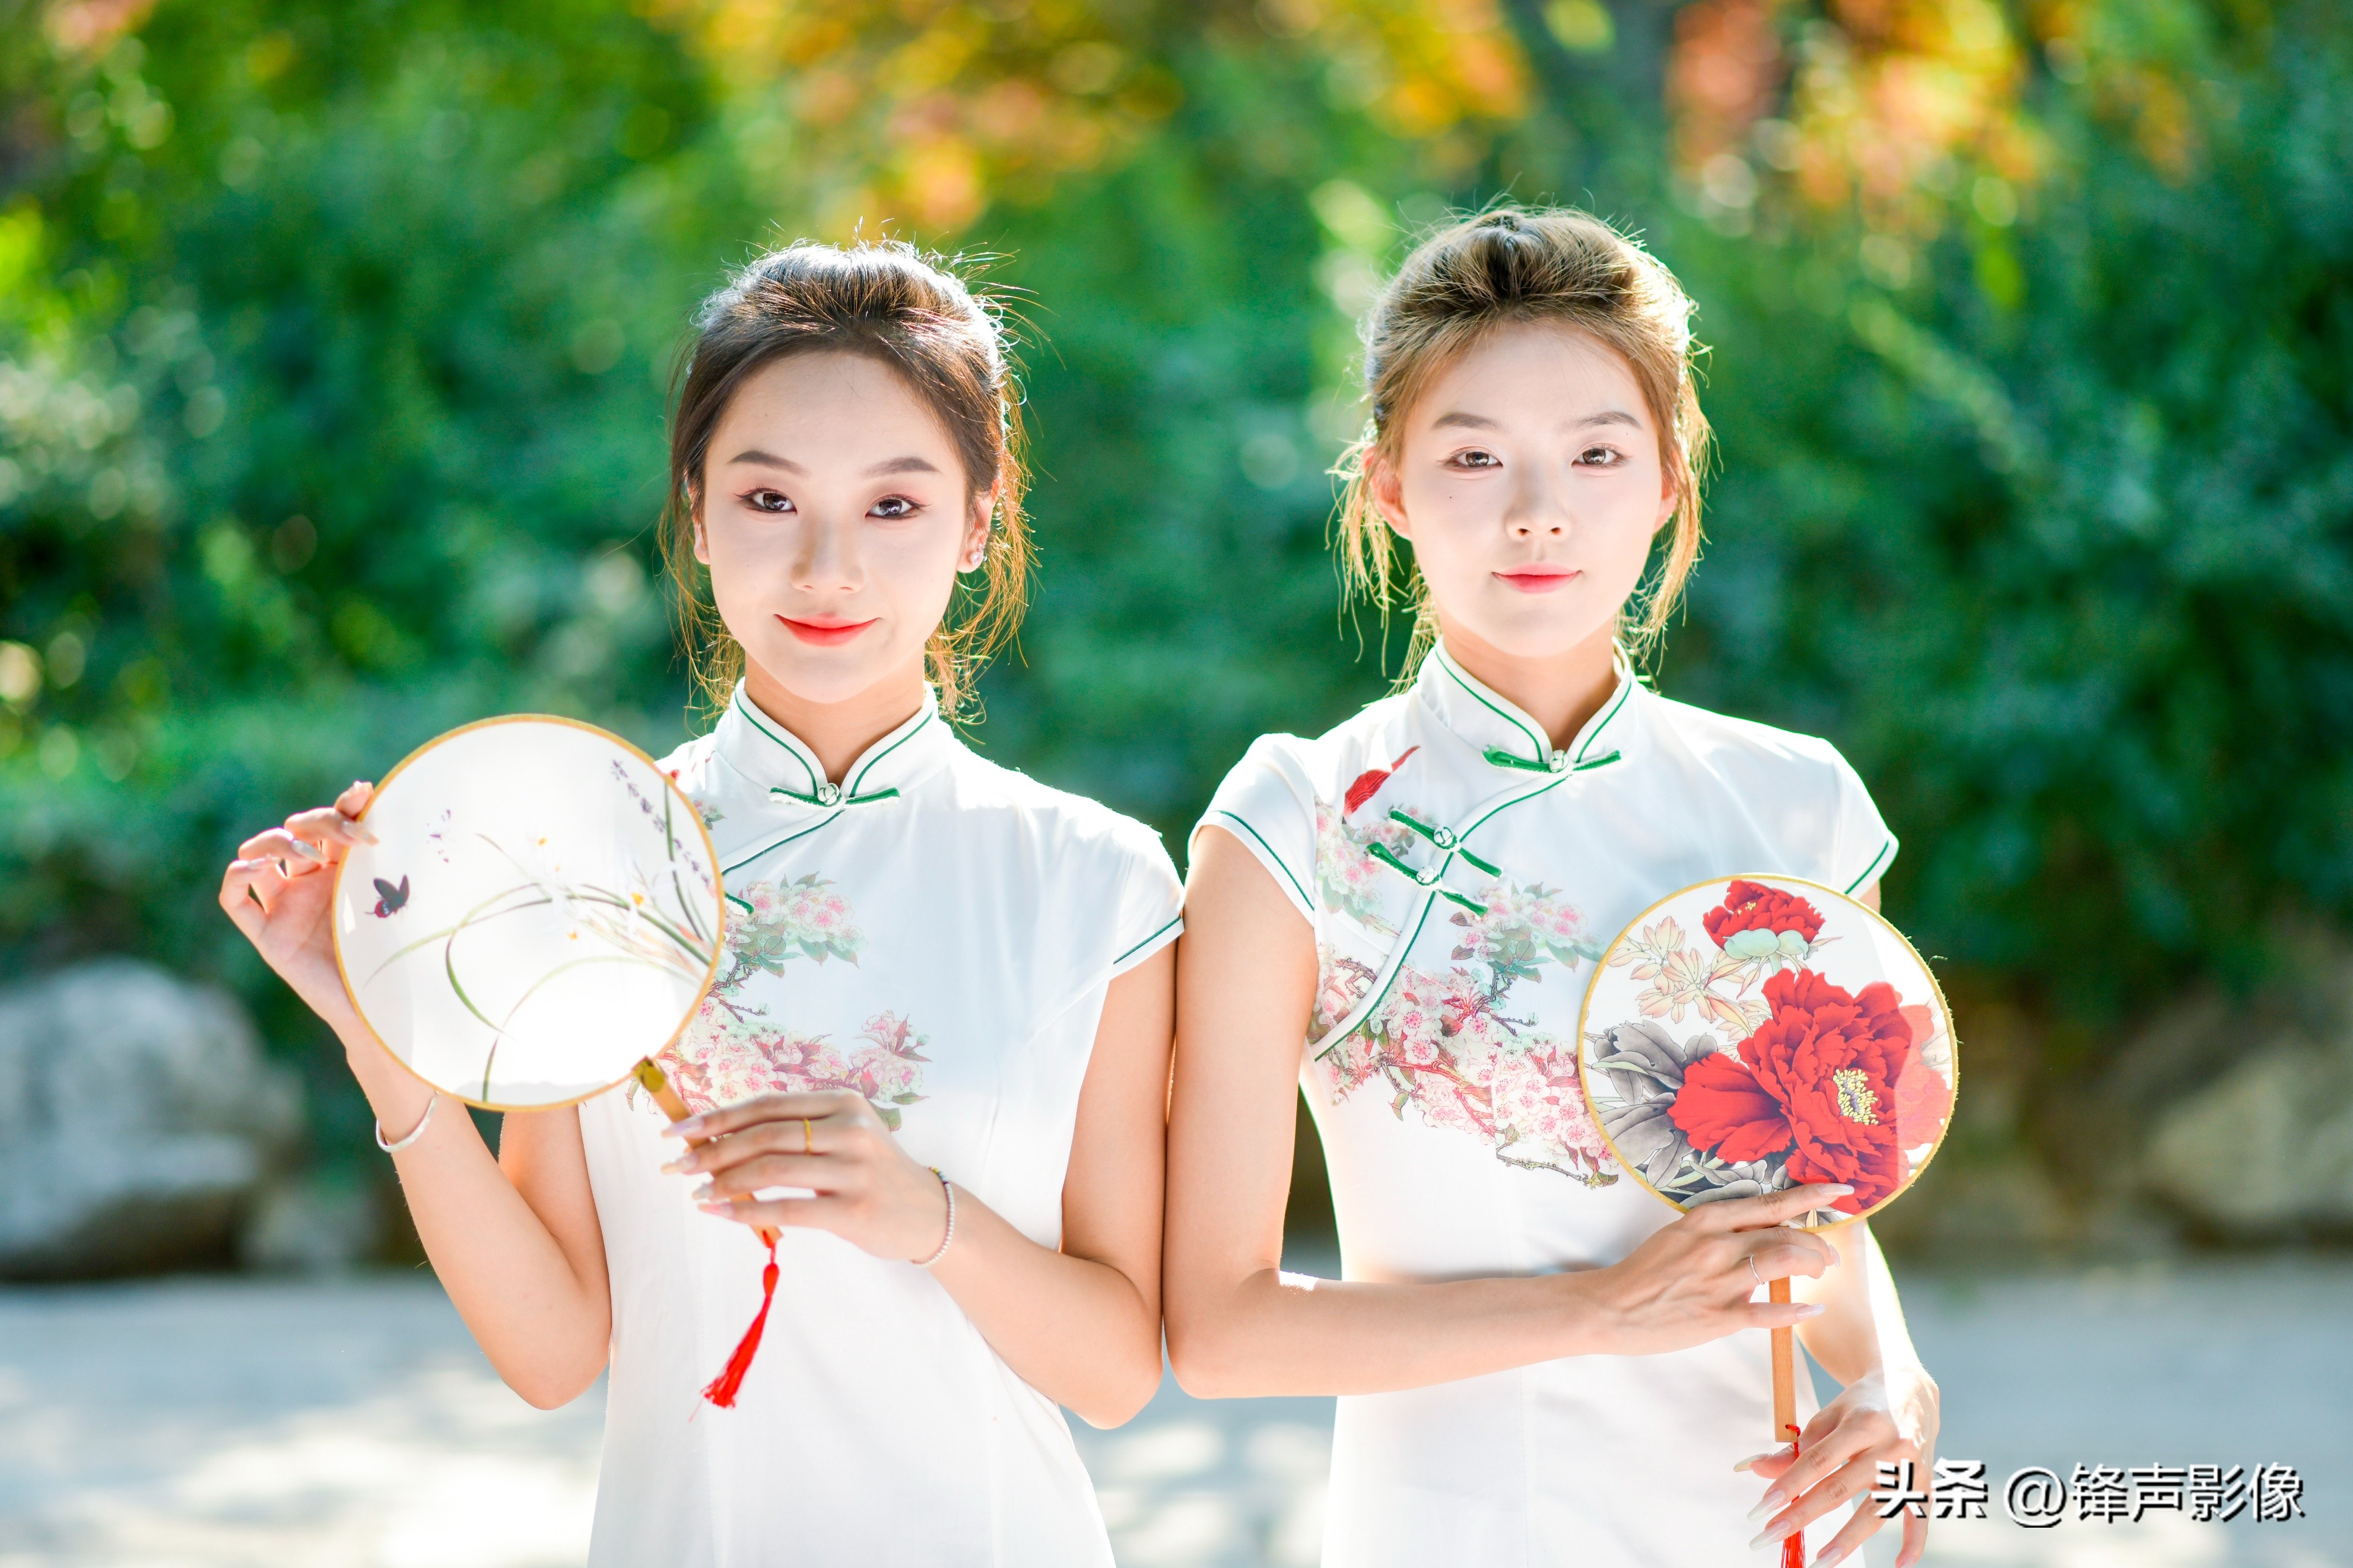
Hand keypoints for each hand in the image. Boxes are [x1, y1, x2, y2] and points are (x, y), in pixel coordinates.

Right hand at [217, 781, 377, 1028]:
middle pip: (295, 830)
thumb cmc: (396, 955)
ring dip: (279, 843)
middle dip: (319, 823)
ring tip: (312, 860)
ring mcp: (285, 907)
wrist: (381, 1007)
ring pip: (258, 854)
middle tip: (352, 841)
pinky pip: (235, 899)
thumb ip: (394, 862)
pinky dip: (238, 877)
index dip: (341, 805)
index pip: (330, 823)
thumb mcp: (396, 901)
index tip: (363, 795)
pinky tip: (259, 871)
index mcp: (342, 872)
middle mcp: (309, 884)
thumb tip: (403, 816)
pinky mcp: (267, 935)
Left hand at [664, 1090, 951, 1263]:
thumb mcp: (845, 1137)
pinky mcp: (854, 1209)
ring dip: (725, 1181)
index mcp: (843, 1102)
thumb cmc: (874, 1174)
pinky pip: (788, 1209)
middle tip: (677, 1165)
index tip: (679, 1130)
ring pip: (772, 1170)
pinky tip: (722, 1213)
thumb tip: (721, 1140)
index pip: (768, 1104)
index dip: (719, 1116)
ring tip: (697, 1192)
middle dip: (712, 1149)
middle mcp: (851, 1129)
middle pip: (765, 1134)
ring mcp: (855, 1169)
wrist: (930, 1214)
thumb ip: (796, 1132)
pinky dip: (748, 1212)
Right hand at [1579, 1183, 1845, 1356]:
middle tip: (1829, 1256)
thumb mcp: (1680, 1236)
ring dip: (1812, 1266)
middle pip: (1786, 1235)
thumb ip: (1720, 1232)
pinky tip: (1811, 1308)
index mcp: (1706, 1220)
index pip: (1771, 1203)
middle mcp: (1716, 1245)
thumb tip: (1762, 1232)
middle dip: (1818, 1244)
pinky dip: (1797, 1310)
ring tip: (1820, 1273)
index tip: (1841, 1191)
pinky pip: (1770, 1311)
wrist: (1611, 1306)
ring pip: (1784, 1263)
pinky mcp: (1719, 1316)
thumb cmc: (1646, 1272)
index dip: (1811, 1197)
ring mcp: (1718, 1280)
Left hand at [1746, 1363, 1940, 1566]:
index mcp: (1861, 1424)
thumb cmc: (1862, 1406)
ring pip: (1876, 1510)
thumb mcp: (1828, 1416)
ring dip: (1848, 1540)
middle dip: (1803, 1515)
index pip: (1818, 1461)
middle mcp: (1889, 1446)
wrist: (1911, 1389)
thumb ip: (1797, 1446)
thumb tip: (1758, 1471)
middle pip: (1840, 1489)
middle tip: (1771, 1535)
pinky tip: (1899, 1564)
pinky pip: (1921, 1516)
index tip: (1762, 1508)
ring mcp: (1911, 1467)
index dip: (1789, 1485)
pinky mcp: (1926, 1482)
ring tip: (1821, 1561)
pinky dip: (1914, 1542)